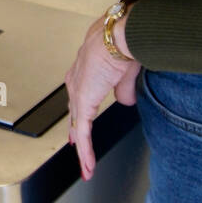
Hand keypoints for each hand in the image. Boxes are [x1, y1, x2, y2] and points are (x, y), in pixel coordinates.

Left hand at [64, 14, 139, 180]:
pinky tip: (88, 165)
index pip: (79, 98)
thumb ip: (124, 89)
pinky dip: (86, 151)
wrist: (121, 35)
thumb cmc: (124, 41)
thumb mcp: (126, 70)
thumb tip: (126, 101)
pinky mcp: (83, 102)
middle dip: (76, 134)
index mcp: (85, 69)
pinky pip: (83, 132)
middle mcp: (77, 80)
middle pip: (75, 114)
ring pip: (78, 126)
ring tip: (87, 167)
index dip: (78, 115)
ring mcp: (78, 92)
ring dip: (83, 149)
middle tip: (78, 150)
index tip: (77, 130)